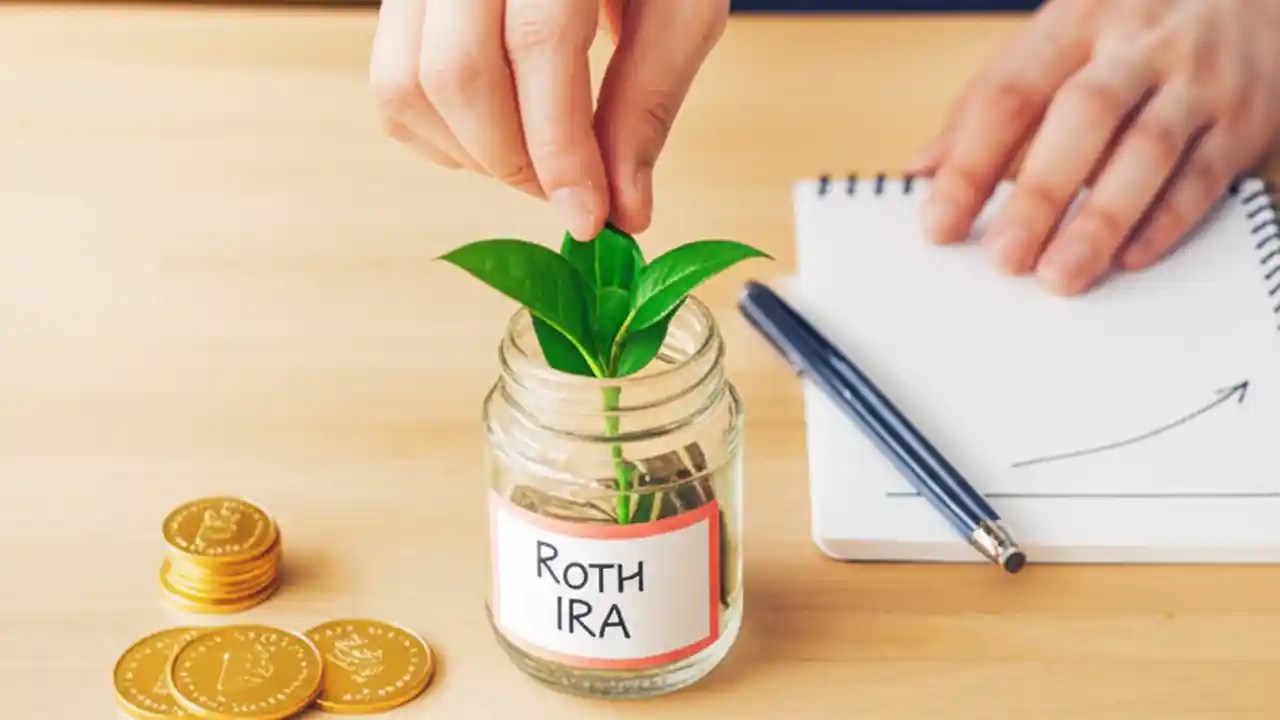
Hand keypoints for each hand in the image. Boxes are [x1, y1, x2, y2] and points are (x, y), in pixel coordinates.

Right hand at [369, 0, 728, 239]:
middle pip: (456, 73)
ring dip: (472, 157)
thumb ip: (648, 102)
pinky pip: (390, 86)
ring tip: (536, 162)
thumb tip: (624, 211)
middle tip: (570, 195)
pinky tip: (497, 136)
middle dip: (515, 163)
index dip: (561, 148)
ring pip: (406, 85)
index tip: (590, 217)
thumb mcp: (680, 9)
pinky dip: (439, 137)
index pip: (539, 45)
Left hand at [918, 0, 1279, 294]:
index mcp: (1074, 23)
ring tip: (1060, 275)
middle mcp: (1137, 45)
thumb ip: (990, 105)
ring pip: (1148, 149)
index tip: (939, 226)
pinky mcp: (1246, 117)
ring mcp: (1198, 79)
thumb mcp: (1056, 43)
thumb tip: (922, 171)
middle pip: (1082, 117)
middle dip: (1038, 195)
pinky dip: (1166, 221)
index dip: (969, 165)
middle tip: (1004, 261)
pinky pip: (1207, 173)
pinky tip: (1130, 259)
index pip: (1009, 96)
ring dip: (1101, 219)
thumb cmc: (1128, 32)